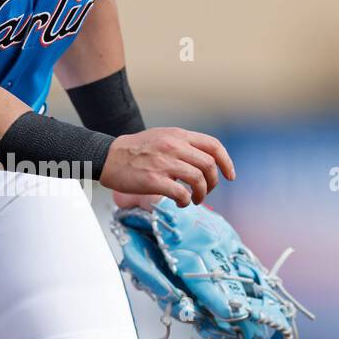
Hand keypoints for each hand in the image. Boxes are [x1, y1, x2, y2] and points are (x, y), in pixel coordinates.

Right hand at [100, 128, 234, 207]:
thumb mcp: (162, 137)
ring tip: (194, 200)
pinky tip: (181, 203)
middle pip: (209, 165)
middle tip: (206, 192)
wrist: (109, 157)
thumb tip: (204, 161)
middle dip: (213, 183)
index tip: (230, 176)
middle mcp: (174, 146)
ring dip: (201, 194)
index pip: (213, 146)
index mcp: (178, 135)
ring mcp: (164, 163)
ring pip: (198, 180)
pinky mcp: (154, 180)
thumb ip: (183, 145)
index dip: (226, 162)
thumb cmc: (135, 150)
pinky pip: (181, 193)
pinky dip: (186, 201)